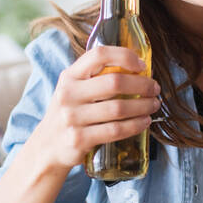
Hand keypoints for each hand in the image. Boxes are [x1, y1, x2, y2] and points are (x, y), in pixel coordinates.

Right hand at [35, 45, 160, 172]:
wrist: (47, 147)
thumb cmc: (70, 113)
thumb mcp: (74, 89)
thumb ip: (96, 77)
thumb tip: (138, 69)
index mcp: (69, 76)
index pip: (99, 55)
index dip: (124, 56)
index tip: (142, 66)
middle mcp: (68, 94)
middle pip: (114, 82)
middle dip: (142, 85)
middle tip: (154, 89)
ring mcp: (72, 117)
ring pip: (118, 108)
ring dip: (143, 106)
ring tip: (153, 105)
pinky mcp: (79, 139)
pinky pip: (115, 130)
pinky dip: (135, 125)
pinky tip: (145, 122)